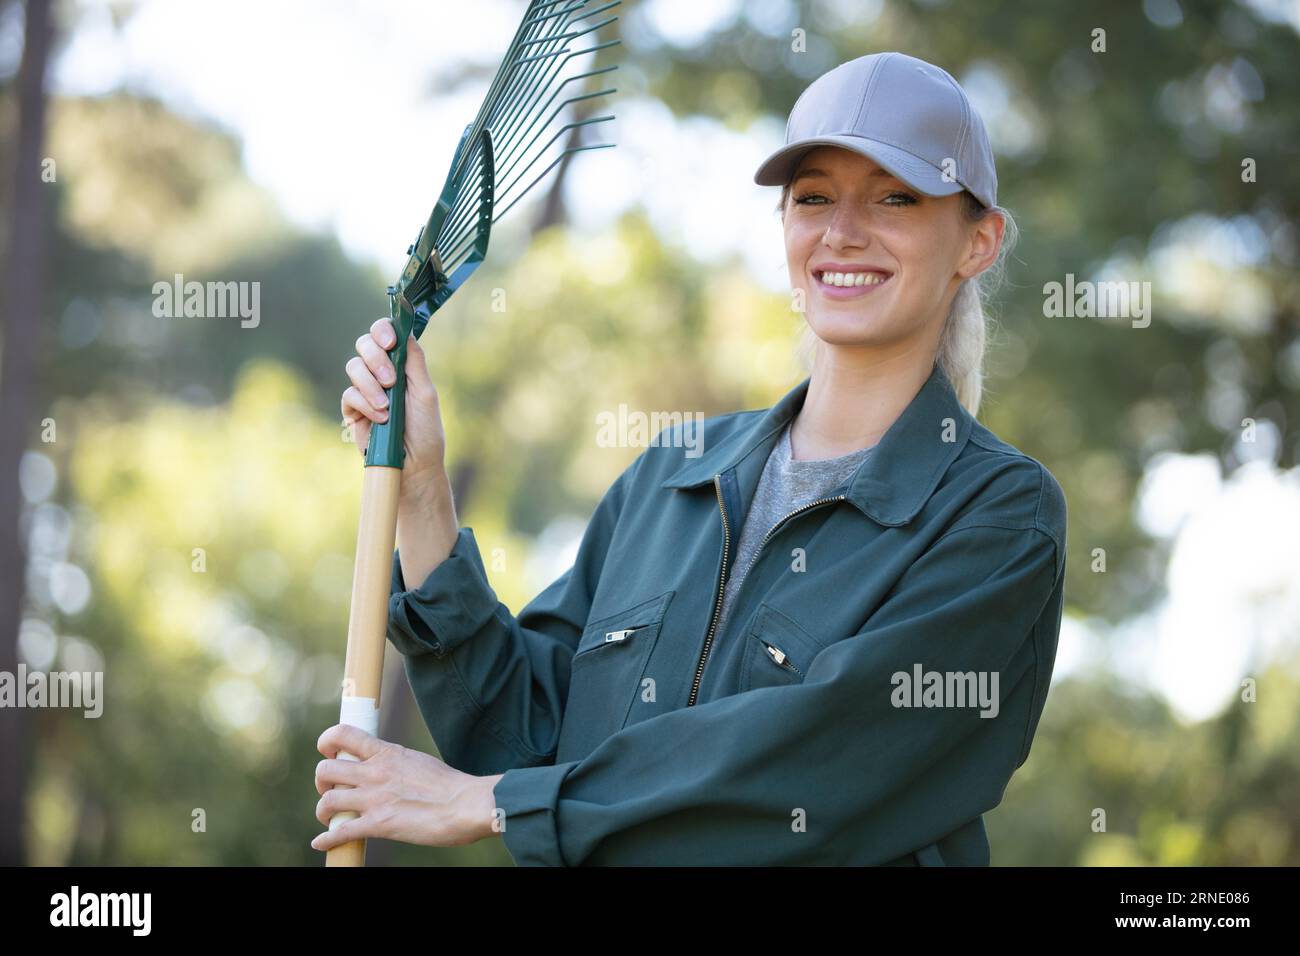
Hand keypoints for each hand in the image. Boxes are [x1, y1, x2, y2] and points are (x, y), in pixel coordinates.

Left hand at [311, 723, 504, 852]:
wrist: (466, 805)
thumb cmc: (450, 785)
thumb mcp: (417, 761)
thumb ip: (396, 762)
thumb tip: (387, 767)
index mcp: (386, 753)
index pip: (342, 734)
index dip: (327, 742)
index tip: (329, 753)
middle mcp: (375, 772)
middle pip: (325, 770)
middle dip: (322, 781)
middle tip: (330, 789)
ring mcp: (375, 799)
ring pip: (327, 801)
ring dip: (323, 811)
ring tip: (331, 817)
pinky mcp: (379, 825)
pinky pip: (340, 832)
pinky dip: (326, 840)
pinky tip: (322, 843)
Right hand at [341, 317, 447, 492]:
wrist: (414, 465)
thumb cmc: (425, 430)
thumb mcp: (426, 393)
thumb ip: (415, 363)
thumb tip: (406, 332)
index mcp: (401, 364)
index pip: (385, 335)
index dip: (382, 331)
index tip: (390, 342)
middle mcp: (381, 372)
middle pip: (364, 344)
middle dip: (375, 358)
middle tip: (390, 380)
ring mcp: (365, 390)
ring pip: (353, 367)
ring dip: (371, 385)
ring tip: (387, 407)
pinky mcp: (353, 409)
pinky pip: (349, 394)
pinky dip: (365, 404)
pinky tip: (381, 419)